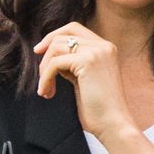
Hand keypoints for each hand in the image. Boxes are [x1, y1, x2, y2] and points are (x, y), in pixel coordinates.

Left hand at [33, 25, 134, 144]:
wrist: (114, 125)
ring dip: (44, 70)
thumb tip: (51, 54)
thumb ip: (73, 63)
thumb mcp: (85, 79)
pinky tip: (47, 92)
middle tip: (39, 72)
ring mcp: (97, 51)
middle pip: (63, 34)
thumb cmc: (100, 109)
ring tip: (46, 90)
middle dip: (46, 52)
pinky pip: (55, 63)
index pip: (74, 29)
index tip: (40, 52)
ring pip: (56, 48)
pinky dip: (46, 78)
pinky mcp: (88, 61)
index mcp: (105, 48)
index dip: (54, 37)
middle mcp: (103, 46)